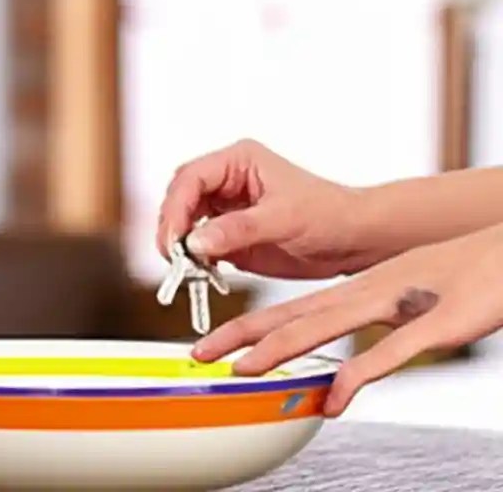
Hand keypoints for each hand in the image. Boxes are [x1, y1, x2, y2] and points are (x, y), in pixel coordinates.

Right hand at [157, 139, 380, 278]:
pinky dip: (193, 260)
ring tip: (186, 266)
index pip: (191, 178)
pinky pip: (198, 246)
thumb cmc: (331, 215)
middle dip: (172, 226)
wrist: (355, 242)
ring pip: (183, 223)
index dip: (177, 207)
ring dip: (179, 245)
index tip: (174, 237)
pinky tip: (199, 271)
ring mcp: (225, 210)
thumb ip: (237, 230)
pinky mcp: (228, 236)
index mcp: (238, 162)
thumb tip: (195, 241)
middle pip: (179, 198)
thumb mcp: (284, 219)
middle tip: (173, 255)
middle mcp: (227, 182)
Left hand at [192, 225, 502, 415]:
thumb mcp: (413, 301)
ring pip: (329, 325)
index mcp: (362, 289)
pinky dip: (359, 374)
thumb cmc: (471, 274)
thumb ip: (379, 329)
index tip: (212, 345)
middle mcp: (370, 292)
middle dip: (242, 336)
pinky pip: (393, 351)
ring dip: (281, 349)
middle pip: (294, 315)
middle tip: (200, 357)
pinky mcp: (439, 323)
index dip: (247, 327)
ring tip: (243, 370)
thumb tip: (346, 364)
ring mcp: (402, 305)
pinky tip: (334, 397)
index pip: (292, 309)